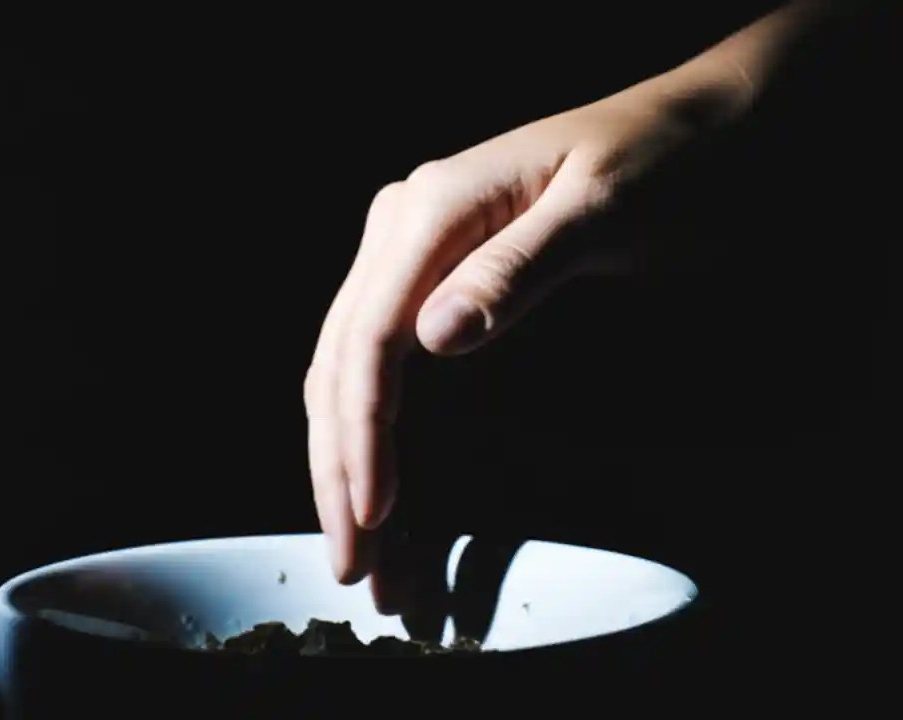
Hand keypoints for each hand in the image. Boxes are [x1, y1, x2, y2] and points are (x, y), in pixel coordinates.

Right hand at [304, 66, 746, 583]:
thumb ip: (519, 268)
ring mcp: (408, 253)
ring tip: (358, 550)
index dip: (364, 432)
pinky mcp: (429, 279)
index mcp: (432, 207)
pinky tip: (374, 486)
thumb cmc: (658, 163)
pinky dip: (371, 434)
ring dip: (342, 462)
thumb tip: (434, 338)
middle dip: (337, 467)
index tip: (374, 512)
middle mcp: (402, 229)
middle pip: (339, 363)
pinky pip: (378, 365)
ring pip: (344, 372)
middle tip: (350, 562)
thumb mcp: (605, 207)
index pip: (370, 336)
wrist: (690, 128)